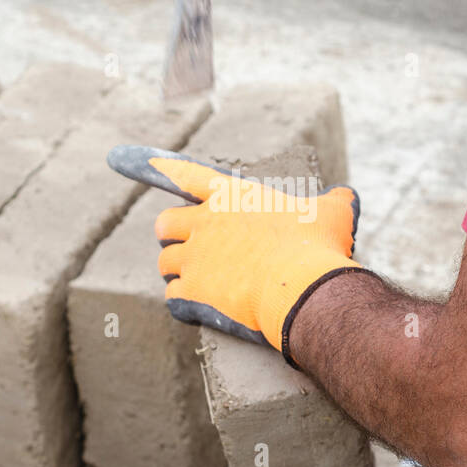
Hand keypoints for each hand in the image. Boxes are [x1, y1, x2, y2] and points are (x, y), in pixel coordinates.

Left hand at [107, 146, 368, 363]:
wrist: (305, 290)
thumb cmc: (320, 247)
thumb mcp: (333, 213)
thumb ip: (335, 201)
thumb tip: (348, 196)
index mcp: (231, 197)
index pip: (184, 174)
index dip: (153, 166)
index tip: (119, 158)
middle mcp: (205, 223)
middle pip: (165, 224)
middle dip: (170, 234)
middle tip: (184, 245)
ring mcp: (196, 258)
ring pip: (166, 263)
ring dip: (175, 271)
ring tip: (192, 279)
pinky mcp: (193, 292)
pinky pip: (172, 297)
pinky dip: (181, 302)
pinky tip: (193, 308)